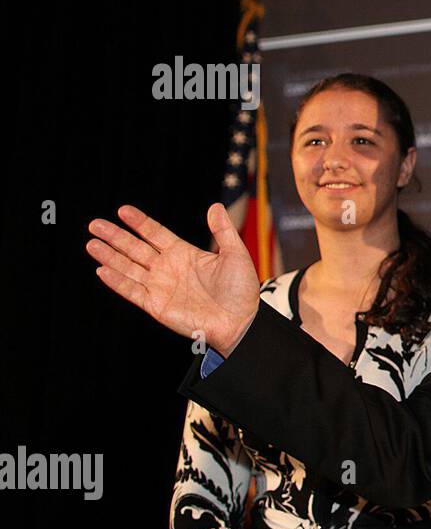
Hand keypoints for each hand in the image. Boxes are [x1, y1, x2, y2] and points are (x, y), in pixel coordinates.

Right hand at [87, 203, 259, 354]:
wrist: (240, 321)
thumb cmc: (240, 290)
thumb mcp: (235, 254)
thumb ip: (223, 230)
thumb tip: (215, 206)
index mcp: (184, 254)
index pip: (155, 233)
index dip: (139, 222)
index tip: (122, 210)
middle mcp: (168, 268)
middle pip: (135, 248)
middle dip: (115, 236)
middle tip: (95, 224)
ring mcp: (160, 287)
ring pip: (129, 267)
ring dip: (110, 256)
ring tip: (91, 243)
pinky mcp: (156, 305)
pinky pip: (132, 291)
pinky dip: (117, 281)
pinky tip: (102, 270)